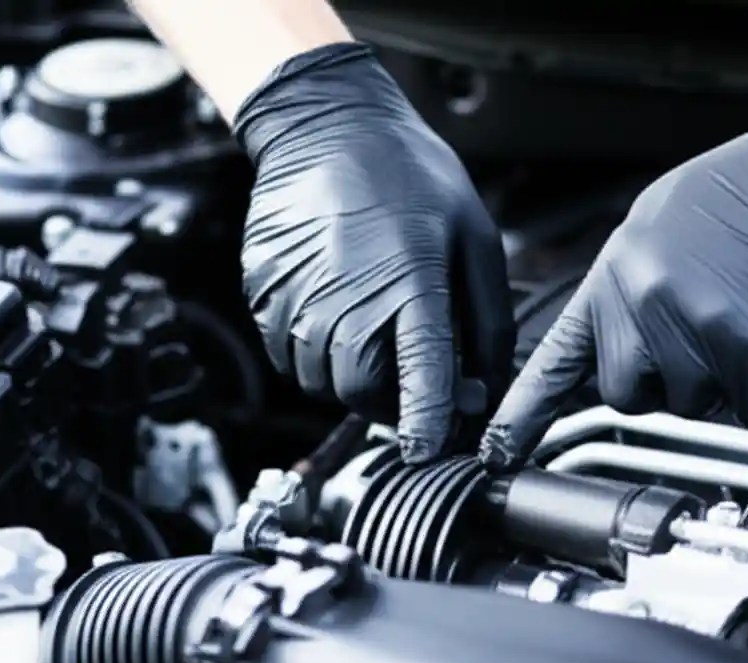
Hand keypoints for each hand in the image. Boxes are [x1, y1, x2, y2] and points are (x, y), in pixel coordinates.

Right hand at [235, 43, 513, 462]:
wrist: (327, 125)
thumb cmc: (408, 175)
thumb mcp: (473, 239)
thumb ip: (483, 322)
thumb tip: (481, 389)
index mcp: (410, 287)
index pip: (420, 385)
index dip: (429, 428)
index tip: (430, 452)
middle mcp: (345, 302)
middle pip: (365, 396)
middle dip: (392, 399)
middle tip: (407, 371)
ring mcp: (295, 301)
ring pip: (323, 382)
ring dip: (351, 375)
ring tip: (368, 328)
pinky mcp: (263, 296)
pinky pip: (288, 355)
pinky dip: (313, 352)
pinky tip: (333, 312)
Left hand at [480, 62, 747, 470]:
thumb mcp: (663, 221)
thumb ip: (632, 285)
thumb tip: (620, 330)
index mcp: (616, 271)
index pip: (557, 358)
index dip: (523, 412)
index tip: (495, 451)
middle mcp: (643, 301)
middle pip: (628, 395)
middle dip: (662, 381)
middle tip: (703, 332)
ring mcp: (694, 329)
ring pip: (690, 406)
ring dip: (719, 382)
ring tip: (745, 316)